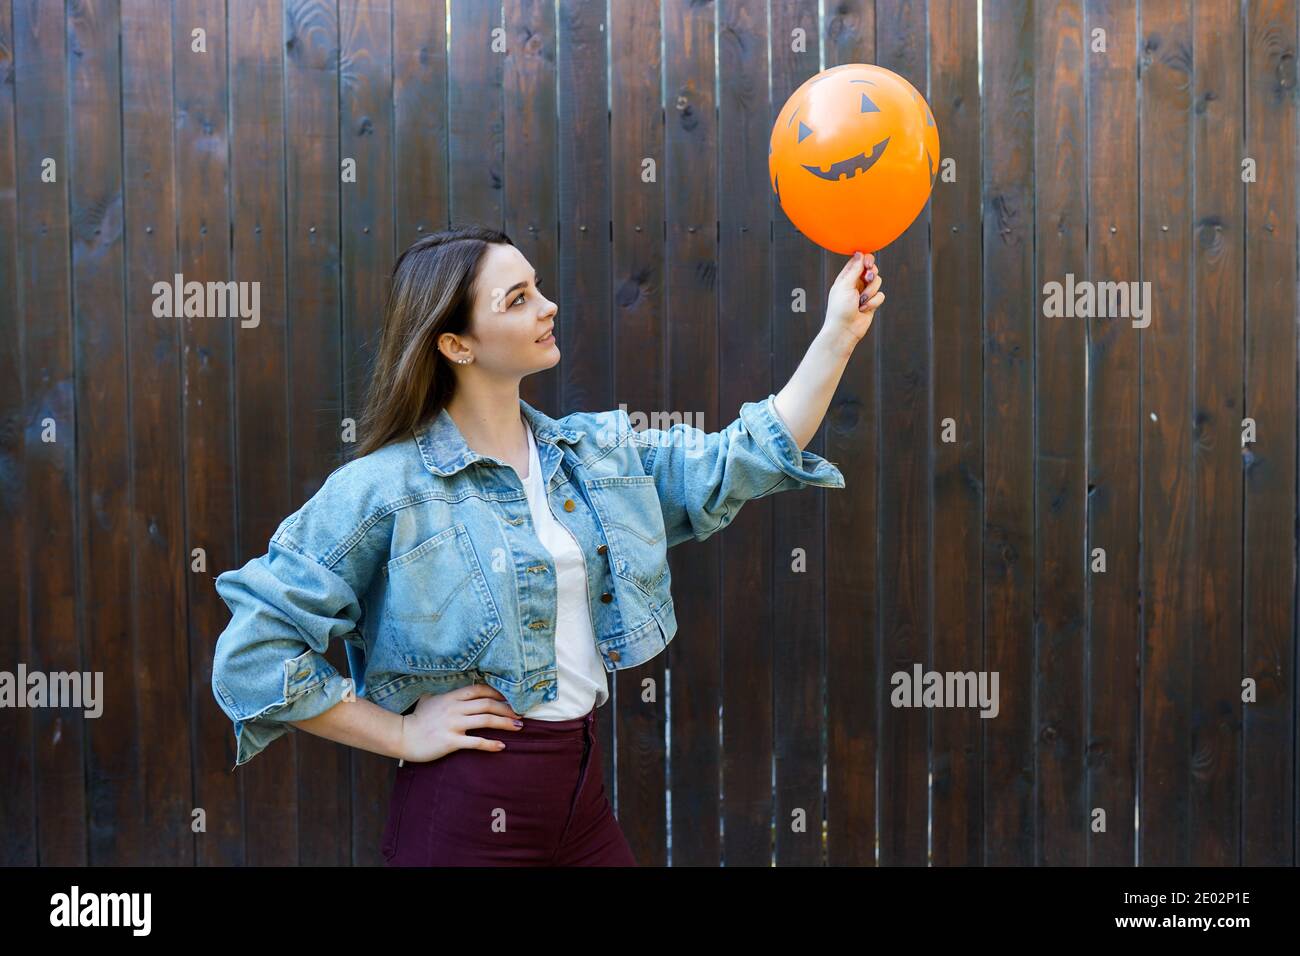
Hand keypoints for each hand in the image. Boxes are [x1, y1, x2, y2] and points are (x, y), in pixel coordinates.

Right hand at [398, 683, 523, 761]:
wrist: (401, 736)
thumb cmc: (416, 719)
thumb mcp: (429, 700)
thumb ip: (442, 695)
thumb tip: (447, 691)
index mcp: (452, 697)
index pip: (480, 690)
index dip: (498, 693)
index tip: (510, 698)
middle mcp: (455, 708)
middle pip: (488, 704)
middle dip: (508, 709)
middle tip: (521, 714)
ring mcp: (453, 724)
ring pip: (486, 720)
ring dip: (505, 724)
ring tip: (518, 727)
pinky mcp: (450, 741)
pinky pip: (475, 742)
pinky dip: (490, 744)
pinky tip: (501, 746)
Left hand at [823, 251, 883, 346]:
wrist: (844, 330)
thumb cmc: (840, 308)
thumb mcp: (846, 285)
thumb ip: (855, 269)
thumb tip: (860, 253)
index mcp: (846, 277)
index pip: (859, 261)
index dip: (866, 259)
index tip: (869, 263)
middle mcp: (856, 284)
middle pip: (871, 270)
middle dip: (872, 274)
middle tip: (868, 278)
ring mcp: (864, 293)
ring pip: (878, 282)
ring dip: (871, 291)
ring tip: (861, 301)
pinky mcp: (872, 303)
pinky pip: (881, 295)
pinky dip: (874, 302)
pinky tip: (864, 309)